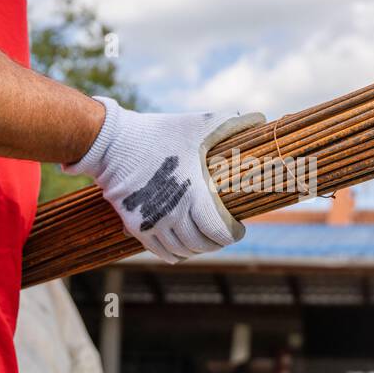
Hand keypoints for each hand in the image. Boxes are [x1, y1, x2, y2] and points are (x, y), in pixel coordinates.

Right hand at [63, 97, 264, 262]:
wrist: (112, 143)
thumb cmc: (159, 132)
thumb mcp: (198, 124)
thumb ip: (231, 124)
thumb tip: (261, 117)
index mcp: (193, 193)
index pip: (219, 231)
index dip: (233, 235)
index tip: (239, 229)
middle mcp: (173, 213)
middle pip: (201, 245)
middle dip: (216, 243)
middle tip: (222, 234)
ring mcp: (153, 222)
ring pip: (181, 252)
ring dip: (196, 249)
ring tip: (203, 240)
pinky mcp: (135, 225)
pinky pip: (159, 252)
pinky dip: (173, 254)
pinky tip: (180, 250)